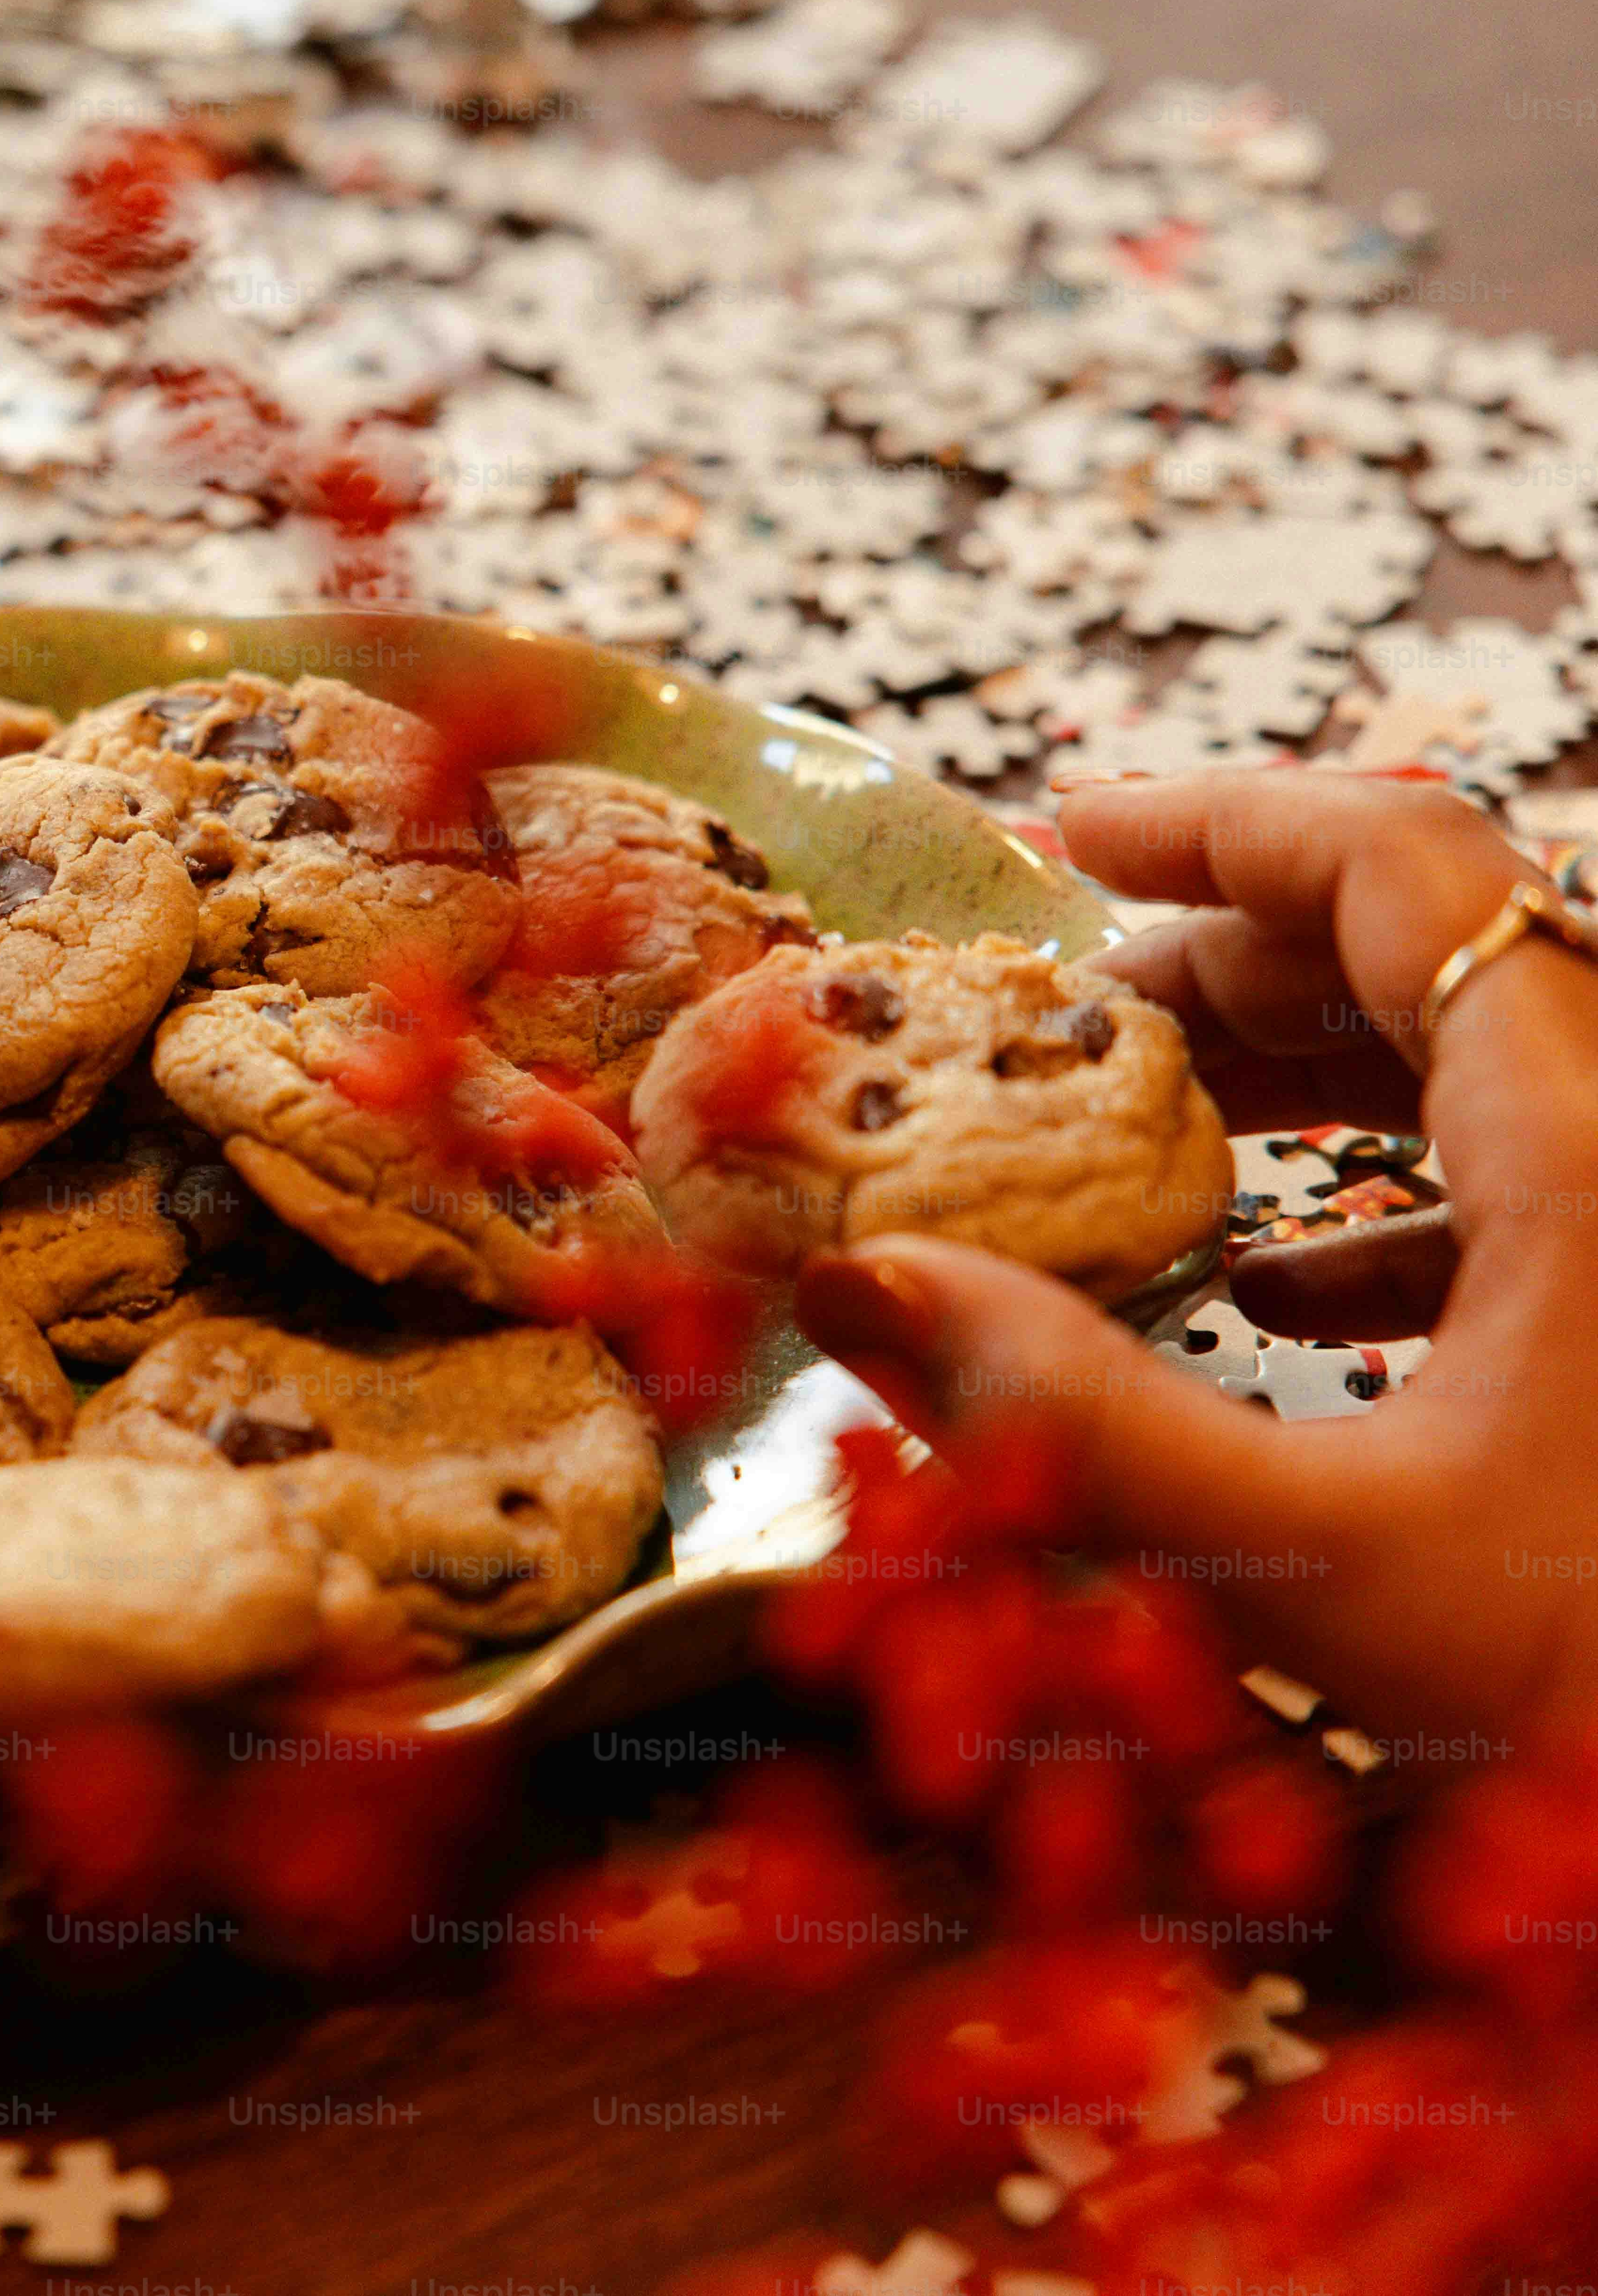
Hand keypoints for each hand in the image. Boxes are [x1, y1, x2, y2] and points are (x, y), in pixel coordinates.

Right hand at [794, 771, 1597, 1742]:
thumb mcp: (1335, 1575)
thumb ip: (1082, 1430)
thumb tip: (866, 1292)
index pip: (1405, 870)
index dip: (1226, 821)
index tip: (1074, 832)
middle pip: (1443, 956)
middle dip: (1235, 962)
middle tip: (1073, 1019)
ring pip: (1493, 1068)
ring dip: (1309, 1077)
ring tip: (1152, 1123)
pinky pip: (1544, 1189)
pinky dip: (1395, 1204)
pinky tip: (1283, 1292)